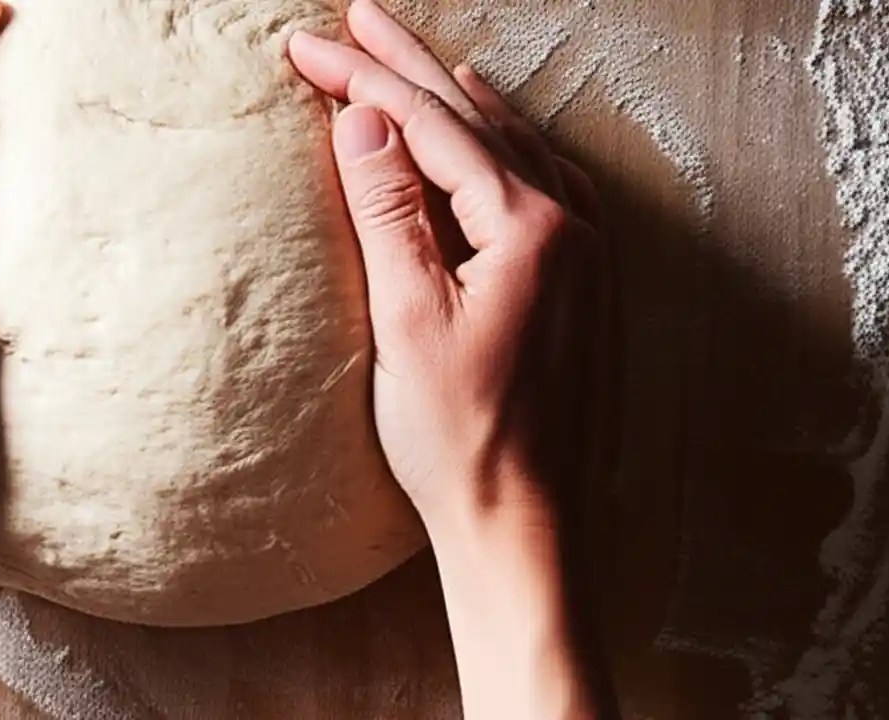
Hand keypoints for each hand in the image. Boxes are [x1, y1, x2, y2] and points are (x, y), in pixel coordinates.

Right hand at [290, 0, 609, 524]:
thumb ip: (390, 213)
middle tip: (351, 18)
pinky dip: (499, 142)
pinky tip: (487, 131)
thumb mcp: (408, 321)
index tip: (303, 46)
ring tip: (409, 55)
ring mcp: (585, 251)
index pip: (428, 125)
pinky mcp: (580, 281)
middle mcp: (571, 223)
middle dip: (406, 65)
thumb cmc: (462, 439)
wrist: (527, 524)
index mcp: (530, 225)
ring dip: (453, 96)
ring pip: (510, 143)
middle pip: (475, 117)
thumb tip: (364, 121)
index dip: (361, 80)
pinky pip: (538, 180)